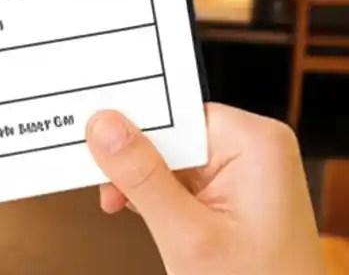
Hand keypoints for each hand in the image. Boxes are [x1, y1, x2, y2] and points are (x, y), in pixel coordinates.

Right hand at [86, 104, 326, 274]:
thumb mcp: (188, 237)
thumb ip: (142, 177)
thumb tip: (103, 125)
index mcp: (255, 143)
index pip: (173, 111)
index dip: (130, 132)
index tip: (93, 151)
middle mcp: (254, 148)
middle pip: (169, 133)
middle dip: (136, 166)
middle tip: (112, 194)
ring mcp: (246, 171)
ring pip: (169, 158)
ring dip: (145, 186)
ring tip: (142, 218)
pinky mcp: (236, 192)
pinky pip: (182, 178)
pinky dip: (159, 199)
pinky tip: (153, 221)